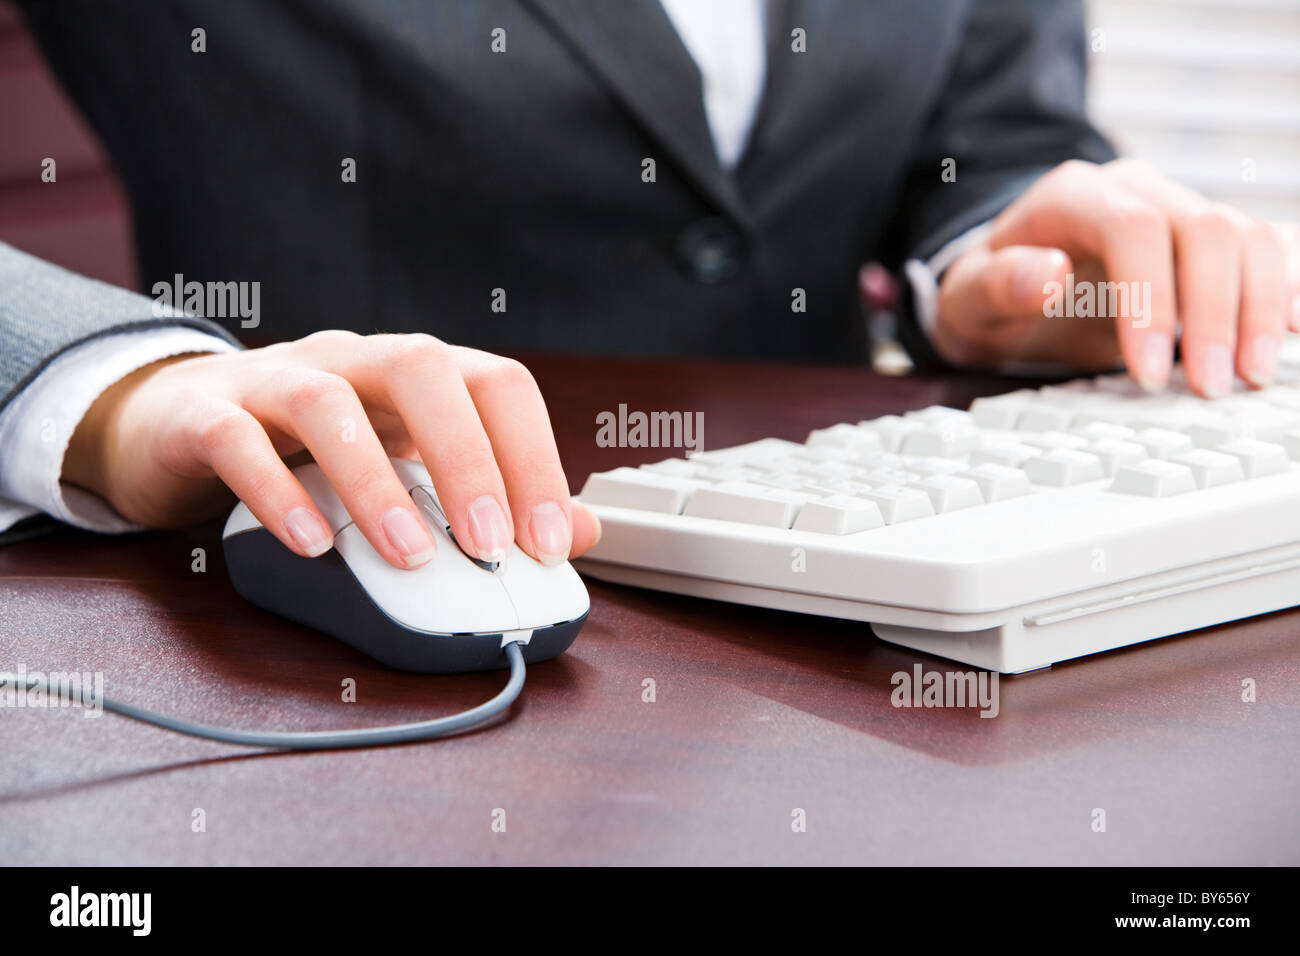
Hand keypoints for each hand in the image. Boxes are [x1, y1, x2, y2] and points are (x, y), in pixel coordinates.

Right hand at [64, 331, 600, 569]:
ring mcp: (276, 379)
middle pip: (423, 369)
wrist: (180, 420)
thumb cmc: (311, 445)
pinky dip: (277, 493)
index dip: (532, 457)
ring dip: (376, 483)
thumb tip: (577, 533)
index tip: (547, 542)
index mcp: (415, 374)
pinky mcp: (205, 414)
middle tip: (488, 546)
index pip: (496, 384)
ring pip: (329, 404)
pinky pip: (238, 440)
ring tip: (408, 557)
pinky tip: (311, 545)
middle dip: (467, 458)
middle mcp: (353, 361)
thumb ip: (489, 495)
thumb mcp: (407, 464)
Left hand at [933, 158, 1299, 397]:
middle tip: (1211, 389)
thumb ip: (998, 285)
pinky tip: (1291, 332)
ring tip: (1251, 377)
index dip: (1152, 300)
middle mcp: (1137, 191)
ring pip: (1247, 237)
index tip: (1147, 374)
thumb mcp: (967, 298)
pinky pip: (1263, 250)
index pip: (1134, 229)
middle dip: (1217, 313)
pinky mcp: (1206, 242)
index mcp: (1074, 196)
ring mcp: (1178, 210)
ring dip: (1261, 308)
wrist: (1005, 283)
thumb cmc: (988, 293)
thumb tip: (1047, 273)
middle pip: (1206, 229)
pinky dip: (1283, 289)